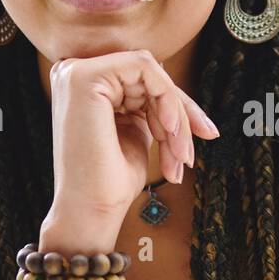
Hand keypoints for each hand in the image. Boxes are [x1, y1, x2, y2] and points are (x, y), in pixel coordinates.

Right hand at [47, 50, 218, 219]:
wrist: (90, 211)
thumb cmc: (111, 181)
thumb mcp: (137, 132)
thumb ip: (149, 104)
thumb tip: (178, 89)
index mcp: (83, 88)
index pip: (142, 81)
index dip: (178, 106)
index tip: (206, 133)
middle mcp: (72, 73)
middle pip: (148, 76)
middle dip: (180, 115)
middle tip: (188, 154)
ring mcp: (74, 72)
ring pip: (151, 73)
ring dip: (176, 115)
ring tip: (178, 154)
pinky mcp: (84, 77)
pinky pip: (144, 68)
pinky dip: (167, 97)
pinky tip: (170, 130)